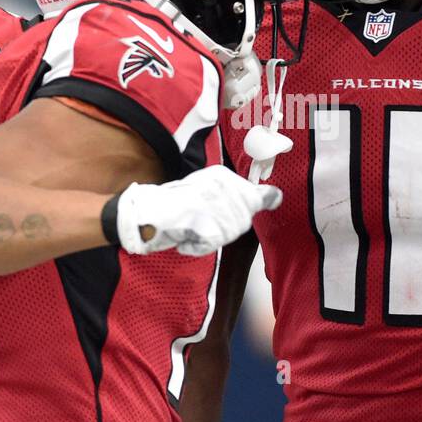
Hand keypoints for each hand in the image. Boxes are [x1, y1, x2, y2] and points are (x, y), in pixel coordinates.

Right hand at [113, 165, 280, 256]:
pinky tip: (184, 237)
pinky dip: (196, 246)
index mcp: (222, 175)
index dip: (246, 209)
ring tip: (189, 228)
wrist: (143, 215)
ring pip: (228, 234)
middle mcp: (219, 184)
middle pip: (241, 222)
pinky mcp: (201, 220)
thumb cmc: (176, 208)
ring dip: (209, 238)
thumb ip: (243, 196)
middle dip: (223, 229)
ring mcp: (210, 202)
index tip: (232, 211)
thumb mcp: (210, 191)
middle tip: (198, 222)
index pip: (255, 198)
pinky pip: (211, 244)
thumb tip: (278, 197)